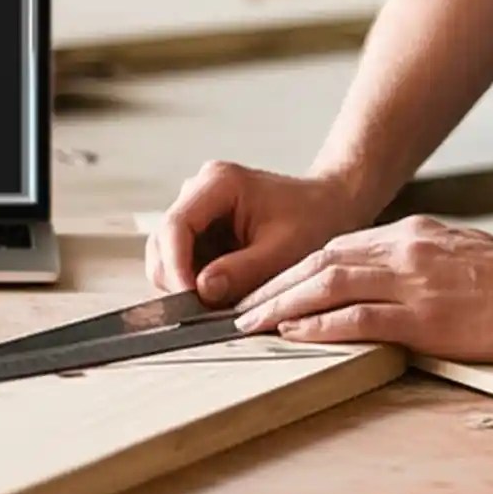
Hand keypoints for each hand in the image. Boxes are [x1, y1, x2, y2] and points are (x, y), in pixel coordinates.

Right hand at [146, 161, 370, 305]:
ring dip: (186, 282)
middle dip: (178, 279)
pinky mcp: (201, 230)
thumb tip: (202, 290)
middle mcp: (198, 191)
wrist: (329, 207)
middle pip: (163, 241)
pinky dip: (195, 282)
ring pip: (167, 254)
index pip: (176, 226)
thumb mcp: (284, 251)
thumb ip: (242, 271)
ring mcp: (197, 210)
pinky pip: (182, 261)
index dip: (176, 266)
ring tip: (219, 301)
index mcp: (218, 183)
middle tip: (204, 311)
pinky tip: (222, 292)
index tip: (189, 300)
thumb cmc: (314, 219)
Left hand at [233, 215, 492, 363]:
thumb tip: (382, 269)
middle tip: (239, 309)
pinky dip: (319, 325)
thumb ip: (416, 254)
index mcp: (411, 233)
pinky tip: (294, 334)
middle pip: (319, 261)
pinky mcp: (425, 314)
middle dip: (273, 286)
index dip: (293, 269)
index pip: (335, 247)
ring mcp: (412, 279)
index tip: (265, 288)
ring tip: (250, 324)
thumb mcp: (458, 249)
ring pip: (328, 284)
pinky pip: (359, 317)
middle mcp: (404, 248)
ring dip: (282, 304)